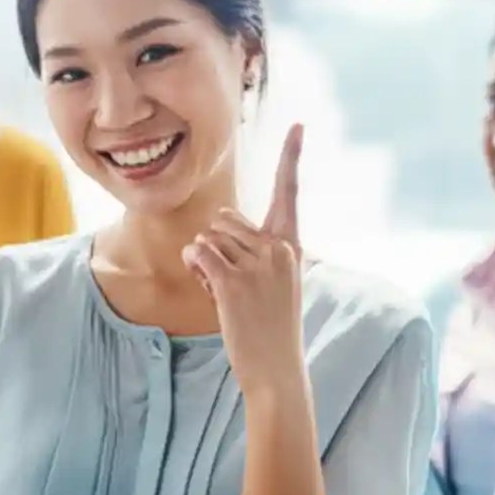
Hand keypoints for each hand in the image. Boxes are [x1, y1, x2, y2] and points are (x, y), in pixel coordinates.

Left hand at [182, 124, 305, 395]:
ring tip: (227, 294)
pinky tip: (211, 290)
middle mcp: (277, 249)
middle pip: (223, 220)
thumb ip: (255, 252)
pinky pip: (198, 254)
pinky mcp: (233, 279)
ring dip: (204, 263)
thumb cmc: (271, 327)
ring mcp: (256, 263)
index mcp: (291, 246)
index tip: (299, 125)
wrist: (277, 368)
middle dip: (216, 246)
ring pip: (206, 238)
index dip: (291, 157)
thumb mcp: (275, 282)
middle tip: (232, 284)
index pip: (290, 192)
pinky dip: (195, 269)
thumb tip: (214, 230)